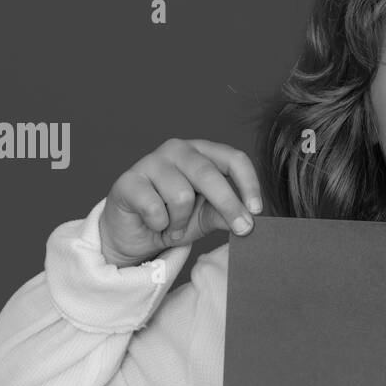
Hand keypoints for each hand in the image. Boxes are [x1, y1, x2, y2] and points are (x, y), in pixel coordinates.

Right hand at [97, 138, 263, 267]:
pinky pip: (154, 208)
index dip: (249, 183)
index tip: (257, 211)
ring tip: (174, 227)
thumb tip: (250, 221)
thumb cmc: (175, 219)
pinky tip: (154, 224)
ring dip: (181, 221)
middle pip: (209, 174)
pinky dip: (159, 224)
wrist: (136, 235)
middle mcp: (178, 150)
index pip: (233, 158)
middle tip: (242, 230)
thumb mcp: (208, 217)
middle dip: (228, 205)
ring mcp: (150, 162)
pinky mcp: (128, 181)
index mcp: (202, 153)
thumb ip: (227, 214)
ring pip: (181, 195)